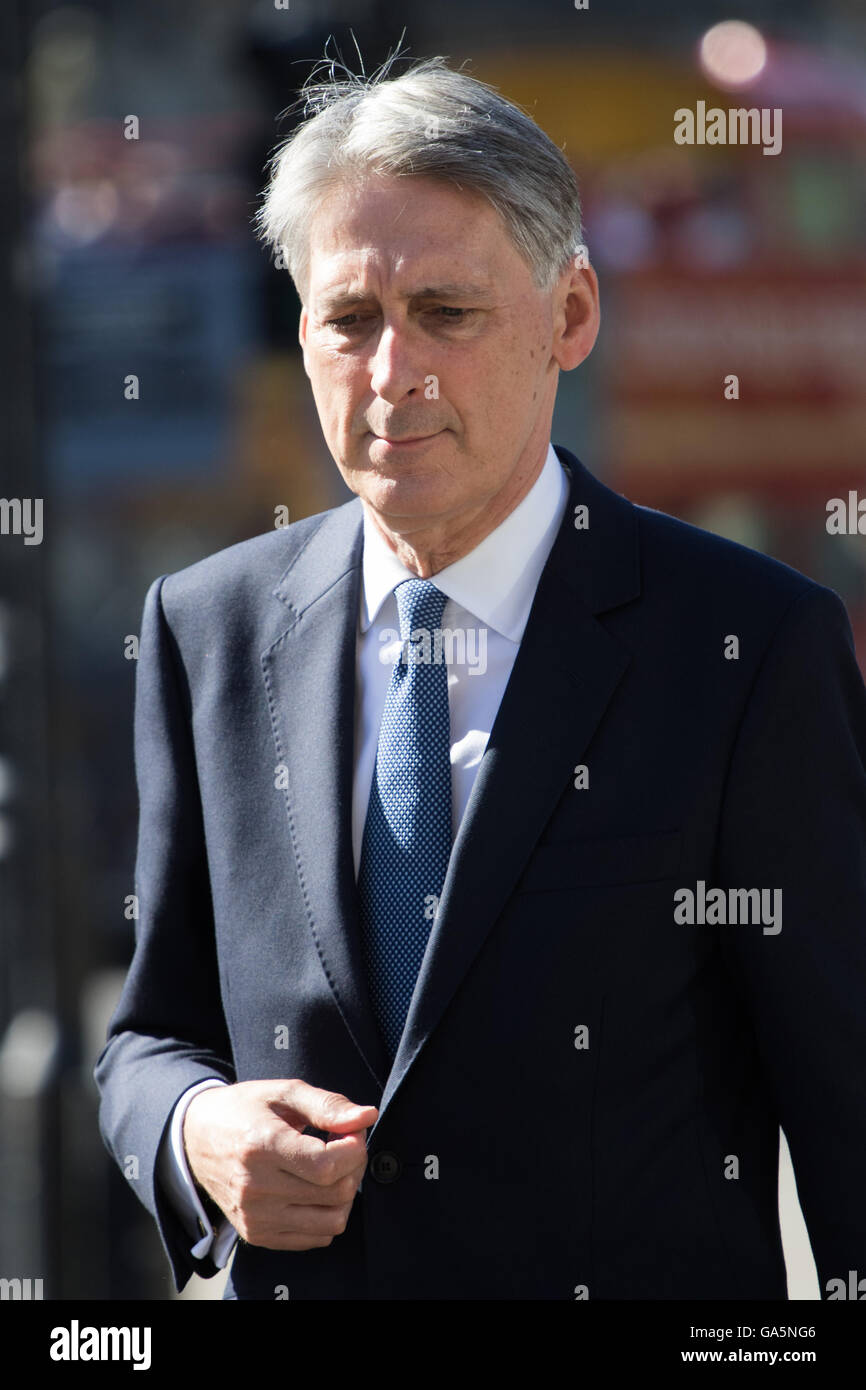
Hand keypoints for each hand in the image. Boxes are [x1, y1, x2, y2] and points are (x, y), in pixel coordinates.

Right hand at [182, 1078, 377, 1250]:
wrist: (193, 1139)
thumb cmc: (242, 1110)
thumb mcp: (282, 1092)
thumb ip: (327, 1105)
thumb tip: (367, 1116)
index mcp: (262, 1146)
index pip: (328, 1166)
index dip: (355, 1148)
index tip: (352, 1132)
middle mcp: (256, 1188)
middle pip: (336, 1193)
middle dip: (354, 1166)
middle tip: (344, 1145)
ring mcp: (255, 1217)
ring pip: (332, 1221)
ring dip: (345, 1194)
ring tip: (331, 1169)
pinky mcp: (257, 1234)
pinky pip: (315, 1237)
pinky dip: (326, 1214)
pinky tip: (315, 1189)